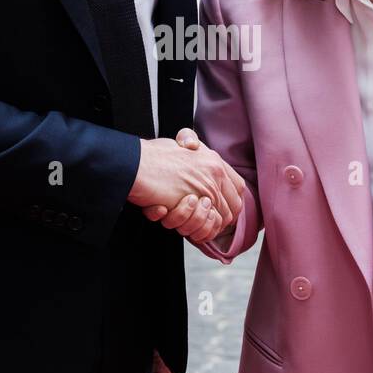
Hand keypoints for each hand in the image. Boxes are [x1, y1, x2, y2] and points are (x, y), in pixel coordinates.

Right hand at [127, 129, 243, 229]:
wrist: (133, 164)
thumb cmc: (150, 156)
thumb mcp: (176, 143)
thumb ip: (189, 143)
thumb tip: (193, 144)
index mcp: (213, 161)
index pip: (238, 188)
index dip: (231, 202)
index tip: (217, 209)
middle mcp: (214, 173)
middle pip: (233, 208)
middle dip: (217, 219)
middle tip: (198, 219)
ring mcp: (205, 189)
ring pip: (219, 220)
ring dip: (203, 225)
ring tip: (184, 218)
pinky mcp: (192, 203)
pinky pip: (205, 227)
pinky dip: (196, 230)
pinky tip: (181, 220)